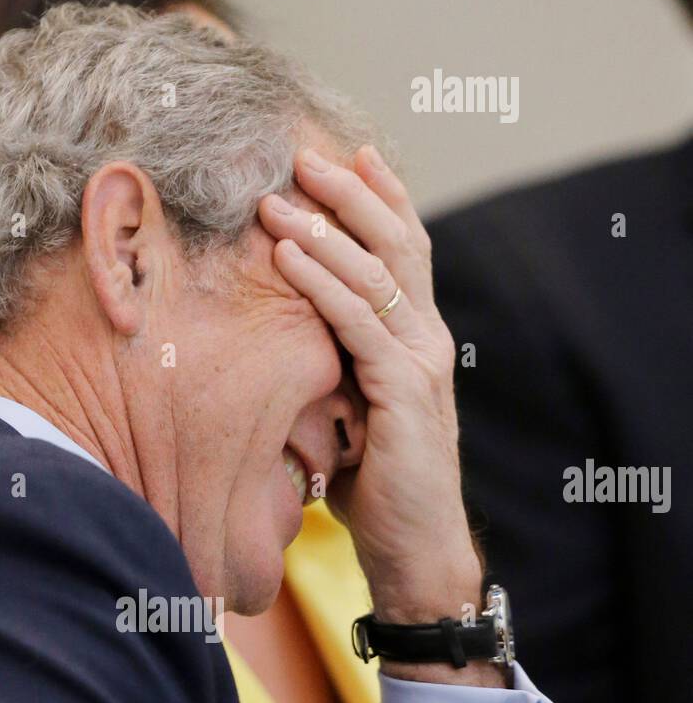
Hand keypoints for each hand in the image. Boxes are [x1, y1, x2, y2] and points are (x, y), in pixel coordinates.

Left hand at [257, 145, 480, 637]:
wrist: (416, 548)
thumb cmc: (378, 487)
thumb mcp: (352, 411)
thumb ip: (336, 368)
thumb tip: (284, 338)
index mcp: (418, 339)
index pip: (404, 251)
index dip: (379, 198)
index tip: (345, 155)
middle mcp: (428, 339)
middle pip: (395, 243)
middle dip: (350, 193)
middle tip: (301, 154)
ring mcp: (421, 362)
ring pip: (375, 274)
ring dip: (323, 229)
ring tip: (275, 198)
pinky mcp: (404, 392)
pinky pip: (359, 323)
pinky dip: (321, 284)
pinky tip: (287, 256)